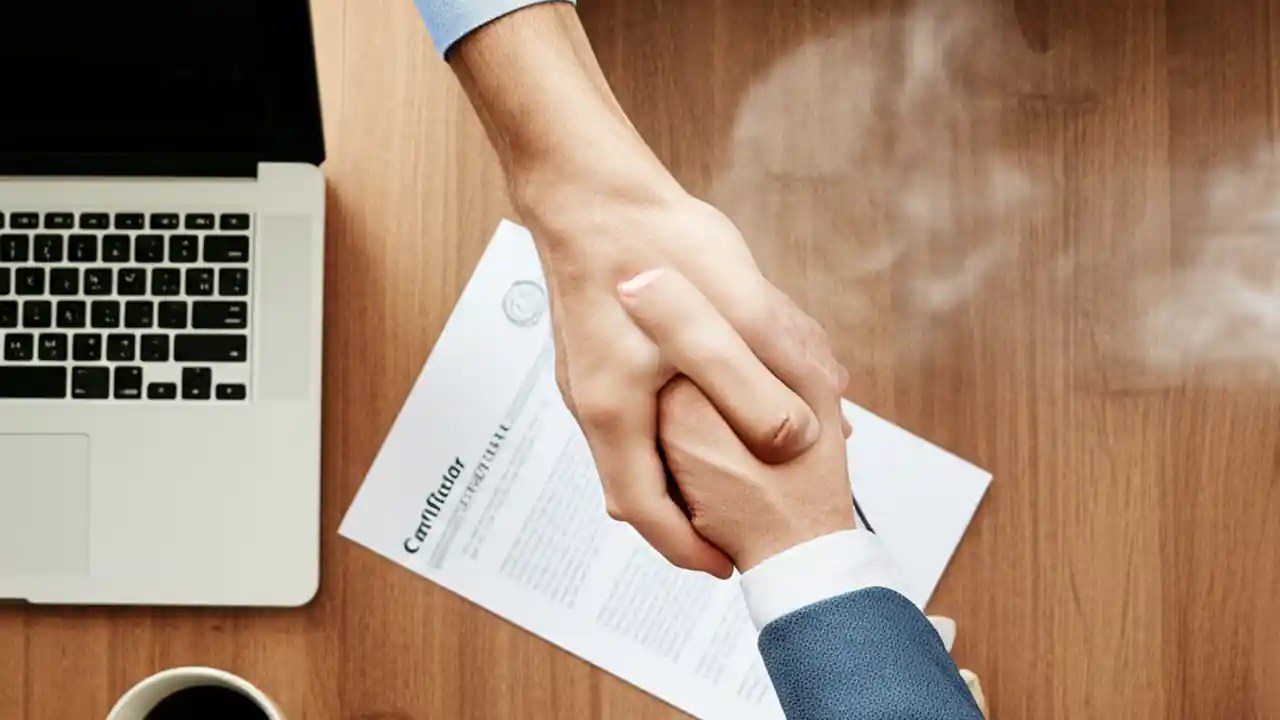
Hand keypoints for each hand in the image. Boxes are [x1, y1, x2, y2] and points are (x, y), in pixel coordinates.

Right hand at [524, 188, 846, 577]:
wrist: (591, 185)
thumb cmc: (650, 241)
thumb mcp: (728, 318)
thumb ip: (762, 388)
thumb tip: (798, 443)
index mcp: (614, 411)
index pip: (643, 510)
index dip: (685, 547)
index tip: (725, 564)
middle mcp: (593, 403)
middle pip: (638, 485)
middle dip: (687, 512)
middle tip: (734, 521)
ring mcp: (593, 375)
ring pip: (642, 445)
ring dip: (686, 464)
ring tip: (738, 464)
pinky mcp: (604, 348)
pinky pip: (643, 407)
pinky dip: (680, 422)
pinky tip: (720, 394)